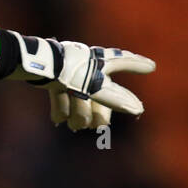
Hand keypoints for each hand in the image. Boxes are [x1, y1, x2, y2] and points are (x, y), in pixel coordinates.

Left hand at [5, 32, 155, 130]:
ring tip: (71, 123)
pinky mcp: (53, 82)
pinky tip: (57, 119)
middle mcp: (87, 67)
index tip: (151, 66)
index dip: (136, 64)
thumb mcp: (94, 86)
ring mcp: (69, 75)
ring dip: (77, 114)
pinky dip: (60, 110)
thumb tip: (138, 109)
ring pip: (81, 102)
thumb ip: (115, 98)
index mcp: (100, 62)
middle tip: (96, 126)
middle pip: (101, 96)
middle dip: (97, 114)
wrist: (36, 66)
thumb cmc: (69, 71)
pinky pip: (61, 102)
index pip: (123, 61)